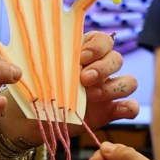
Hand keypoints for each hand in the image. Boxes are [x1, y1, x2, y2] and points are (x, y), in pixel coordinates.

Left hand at [0, 31, 137, 145]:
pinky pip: (130, 106)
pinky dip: (128, 107)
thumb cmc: (32, 89)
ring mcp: (106, 90)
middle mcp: (99, 69)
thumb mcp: (34, 71)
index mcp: (83, 53)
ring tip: (91, 97)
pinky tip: (117, 109)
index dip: (97, 46)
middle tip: (83, 80)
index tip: (80, 58)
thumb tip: (30, 59)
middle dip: (102, 68)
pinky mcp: (109, 111)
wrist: (29, 120)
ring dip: (113, 87)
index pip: (103, 39)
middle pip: (117, 59)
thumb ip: (40, 61)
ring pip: (129, 81)